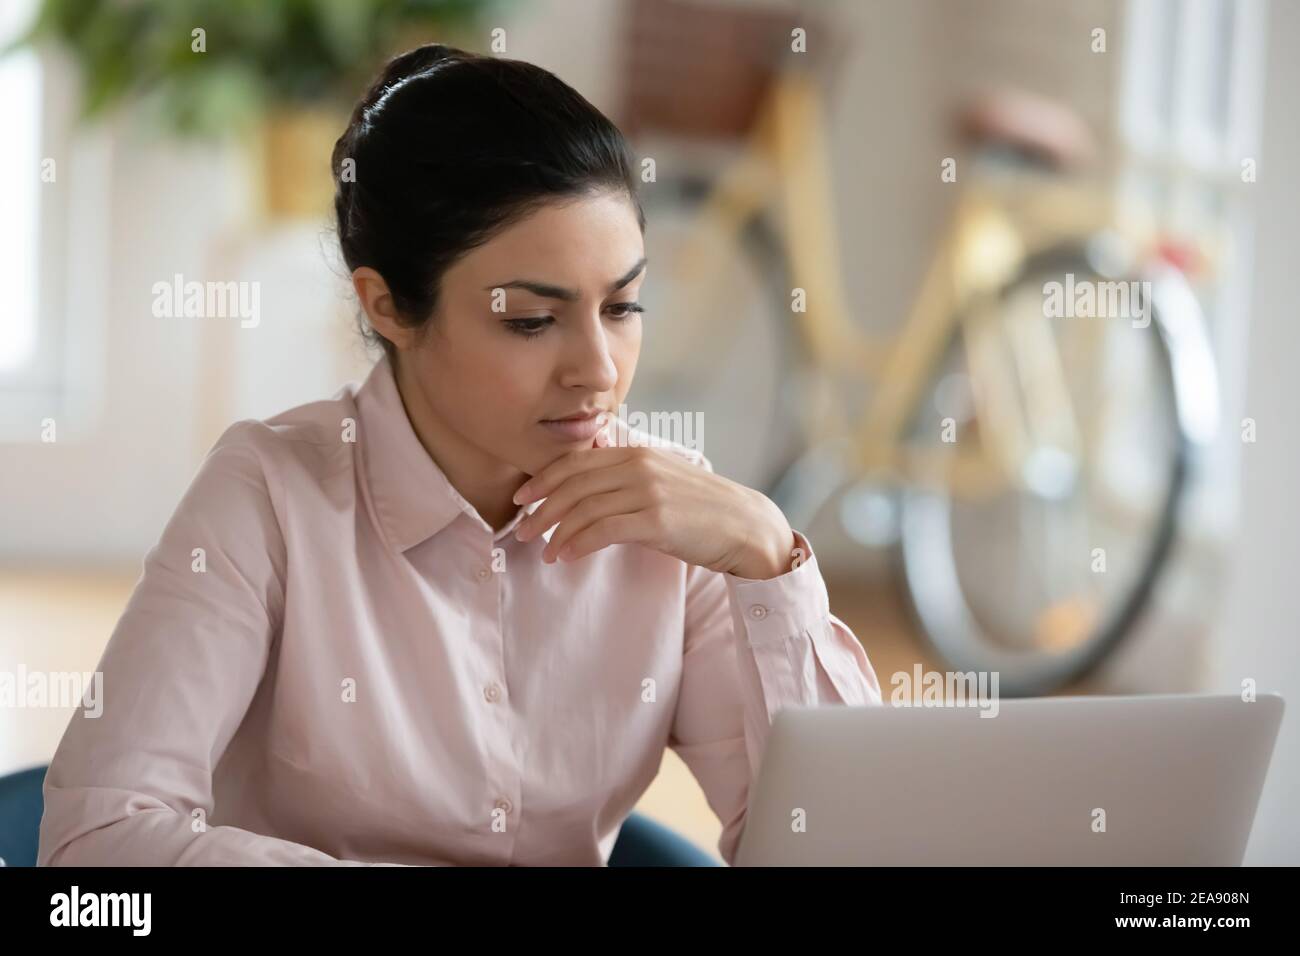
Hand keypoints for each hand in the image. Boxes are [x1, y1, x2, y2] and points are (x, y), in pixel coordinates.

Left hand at [512, 441, 796, 579]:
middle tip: (521, 531)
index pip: (576, 462)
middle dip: (541, 509)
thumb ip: (629, 477)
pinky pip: (602, 531)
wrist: (746, 526)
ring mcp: (648, 492)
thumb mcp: (663, 480)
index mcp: (638, 453)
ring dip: (556, 532)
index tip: (522, 499)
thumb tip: (590, 487)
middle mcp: (639, 467)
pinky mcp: (657, 521)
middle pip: (573, 485)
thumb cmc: (703, 509)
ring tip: (544, 552)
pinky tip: (567, 556)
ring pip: (583, 509)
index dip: (543, 480)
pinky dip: (577, 544)